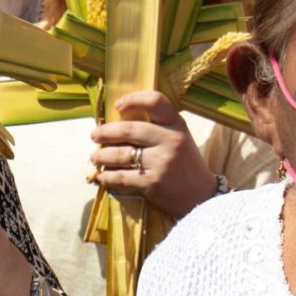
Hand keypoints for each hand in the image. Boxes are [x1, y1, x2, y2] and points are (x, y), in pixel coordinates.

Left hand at [90, 91, 217, 218]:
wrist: (201, 196)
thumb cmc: (184, 164)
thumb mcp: (178, 138)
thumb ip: (156, 127)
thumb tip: (117, 122)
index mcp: (176, 125)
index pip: (155, 101)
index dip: (133, 99)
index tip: (117, 106)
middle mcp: (170, 140)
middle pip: (129, 130)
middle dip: (105, 132)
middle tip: (94, 136)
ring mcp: (161, 162)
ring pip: (121, 154)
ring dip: (101, 156)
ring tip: (95, 157)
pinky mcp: (152, 183)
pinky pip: (121, 177)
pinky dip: (107, 176)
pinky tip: (101, 176)